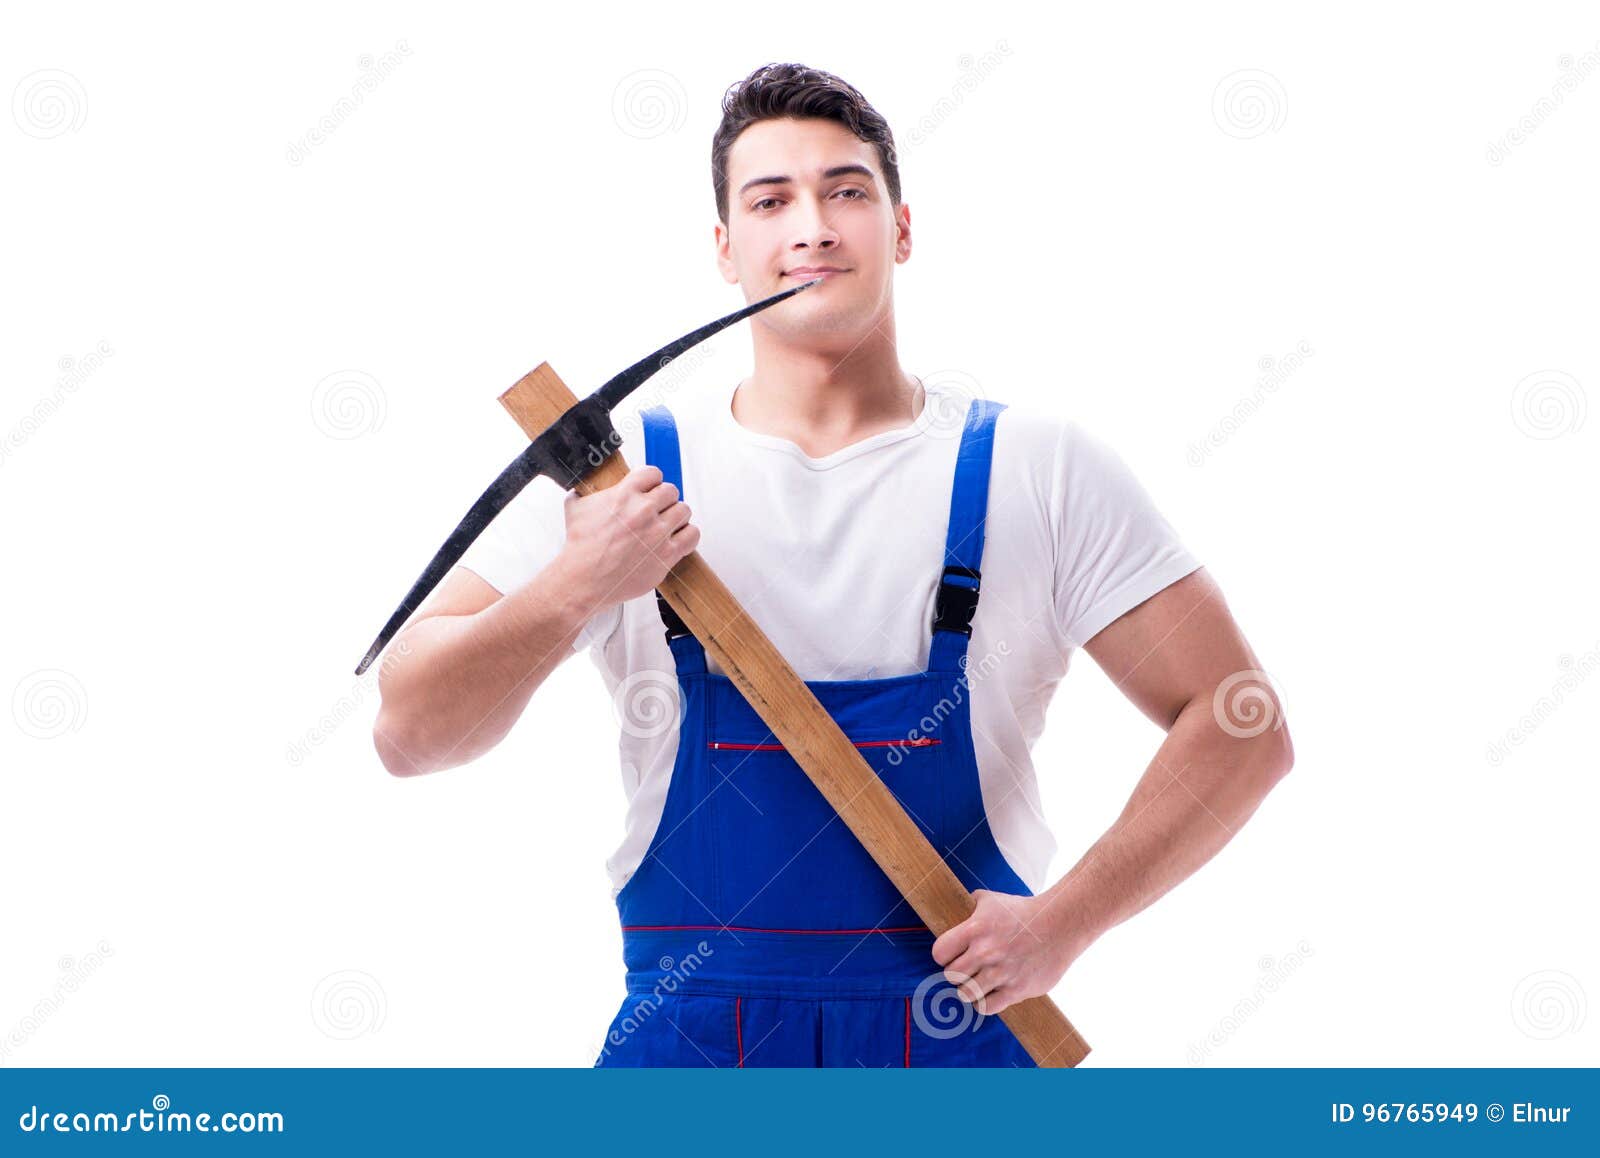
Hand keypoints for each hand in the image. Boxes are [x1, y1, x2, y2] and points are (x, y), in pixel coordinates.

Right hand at [559, 465, 698, 607]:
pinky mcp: (667, 554)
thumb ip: (584, 492)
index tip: (649, 489)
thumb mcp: (575, 507)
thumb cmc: (580, 547)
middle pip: (671, 491)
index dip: (651, 481)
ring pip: (684, 511)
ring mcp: (657, 533)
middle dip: (663, 499)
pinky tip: (676, 538)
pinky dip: (687, 535)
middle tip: (657, 509)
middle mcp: (644, 511)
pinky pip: (692, 535)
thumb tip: (584, 485)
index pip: (653, 473)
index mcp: (624, 495)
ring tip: (666, 524)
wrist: (583, 579)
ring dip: (676, 516)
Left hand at [929, 889, 1080, 1015]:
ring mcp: (1002, 973)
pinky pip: (988, 1007)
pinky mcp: (1018, 989)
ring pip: (966, 994)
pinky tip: (990, 993)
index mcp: (976, 928)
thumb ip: (970, 904)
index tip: (951, 955)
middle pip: (951, 976)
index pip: (940, 953)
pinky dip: (985, 1003)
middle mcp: (986, 952)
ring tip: (977, 983)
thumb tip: (953, 905)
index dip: (943, 956)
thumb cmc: (1024, 912)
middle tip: (967, 969)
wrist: (1061, 924)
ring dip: (970, 989)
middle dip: (957, 973)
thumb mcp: (992, 900)